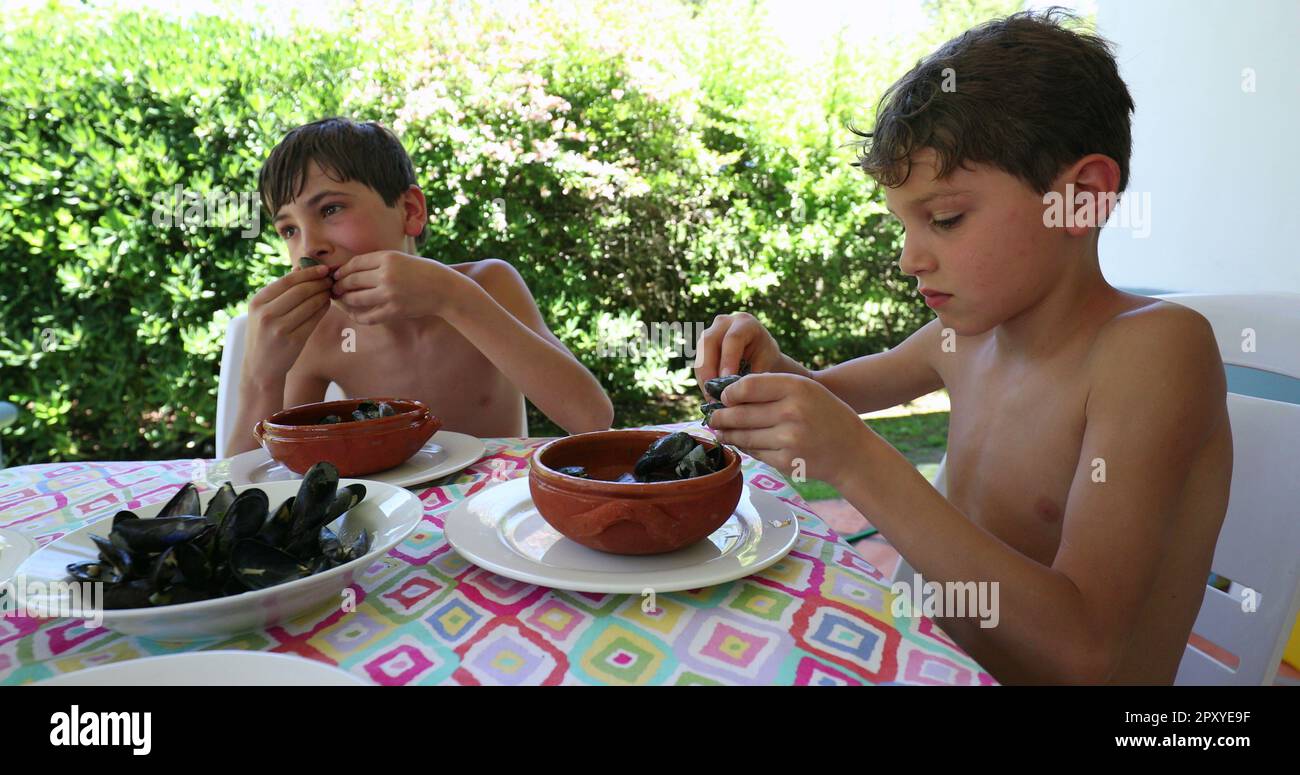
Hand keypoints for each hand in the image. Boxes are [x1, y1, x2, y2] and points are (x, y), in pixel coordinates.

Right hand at [243, 263, 332, 382]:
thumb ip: (281, 290)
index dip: (309, 273)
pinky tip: (327, 304)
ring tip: (330, 291)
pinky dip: (323, 309)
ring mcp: (279, 328)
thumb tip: (301, 267)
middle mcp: (266, 314)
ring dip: (324, 295)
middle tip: (331, 280)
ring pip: (309, 304)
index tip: (323, 269)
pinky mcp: (292, 341)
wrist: (259, 367)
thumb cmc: (264, 334)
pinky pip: (314, 320)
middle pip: (301, 291)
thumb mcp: (263, 310)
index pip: (288, 280)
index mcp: (257, 302)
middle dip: (319, 283)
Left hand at [331, 250, 464, 324]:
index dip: (342, 270)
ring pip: (356, 298)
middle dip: (339, 285)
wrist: (444, 289)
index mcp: (387, 258)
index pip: (355, 263)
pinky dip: (357, 316)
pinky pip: (368, 316)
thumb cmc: (422, 272)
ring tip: (341, 299)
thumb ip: (378, 262)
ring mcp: (389, 294)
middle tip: (335, 288)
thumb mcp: (400, 258)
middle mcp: (386, 275)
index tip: (336, 275)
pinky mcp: (394, 311)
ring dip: (345, 300)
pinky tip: (353, 314)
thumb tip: (351, 269)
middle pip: (352, 280)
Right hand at [693, 312, 783, 395]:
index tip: (728, 385)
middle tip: (714, 394)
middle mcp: (724, 322)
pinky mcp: (702, 346)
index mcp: (745, 323)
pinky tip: (710, 395)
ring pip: (700, 353)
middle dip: (709, 369)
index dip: (728, 361)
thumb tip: (736, 393)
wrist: (761, 356)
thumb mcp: (765, 365)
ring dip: (704, 378)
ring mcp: (710, 332)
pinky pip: (698, 363)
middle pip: (708, 341)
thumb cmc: (765, 360)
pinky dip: (703, 380)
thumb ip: (750, 376)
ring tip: (712, 399)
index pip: (733, 339)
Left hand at [707, 373, 879, 486]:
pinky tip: (741, 443)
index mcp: (795, 387)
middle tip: (712, 417)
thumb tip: (729, 393)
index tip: (723, 397)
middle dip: (720, 416)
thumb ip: (771, 387)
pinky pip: (754, 452)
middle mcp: (791, 412)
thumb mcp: (805, 389)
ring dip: (727, 433)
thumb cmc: (824, 414)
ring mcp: (788, 439)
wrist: (851, 451)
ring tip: (720, 430)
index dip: (728, 393)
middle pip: (739, 413)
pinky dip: (745, 448)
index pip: (746, 387)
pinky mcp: (785, 461)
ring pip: (743, 435)